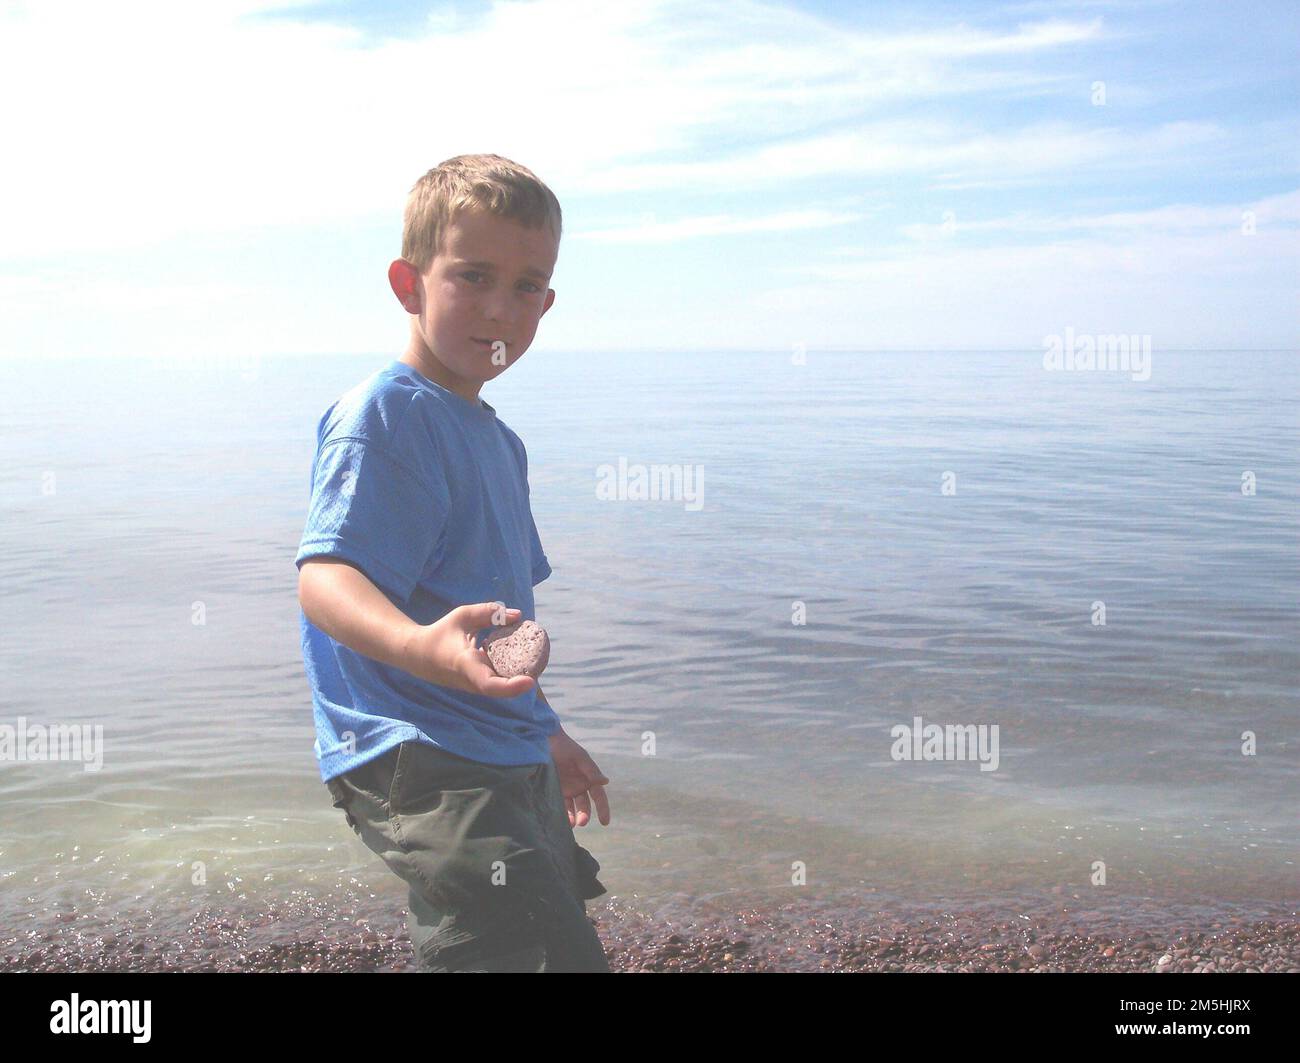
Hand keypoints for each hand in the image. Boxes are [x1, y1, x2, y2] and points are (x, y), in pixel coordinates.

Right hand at [400, 603, 536, 697]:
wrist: (418, 656)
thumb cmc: (441, 633)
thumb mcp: (463, 615)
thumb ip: (490, 612)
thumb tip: (518, 615)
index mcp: (466, 664)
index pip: (489, 684)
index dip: (512, 686)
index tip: (530, 681)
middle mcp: (472, 680)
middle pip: (503, 689)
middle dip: (525, 678)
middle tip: (542, 660)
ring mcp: (475, 686)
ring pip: (502, 687)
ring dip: (520, 675)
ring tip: (536, 657)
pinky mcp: (478, 685)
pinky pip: (498, 682)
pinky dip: (511, 671)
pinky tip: (521, 656)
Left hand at [549, 729, 609, 826]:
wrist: (545, 742)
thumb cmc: (565, 747)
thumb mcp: (580, 757)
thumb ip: (591, 771)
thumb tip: (606, 781)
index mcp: (589, 778)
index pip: (599, 796)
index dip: (603, 809)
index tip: (605, 822)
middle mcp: (579, 786)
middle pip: (585, 805)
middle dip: (584, 814)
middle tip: (582, 822)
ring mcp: (567, 790)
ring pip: (572, 808)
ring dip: (573, 817)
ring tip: (571, 824)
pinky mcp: (554, 791)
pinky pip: (559, 805)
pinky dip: (561, 814)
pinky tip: (561, 820)